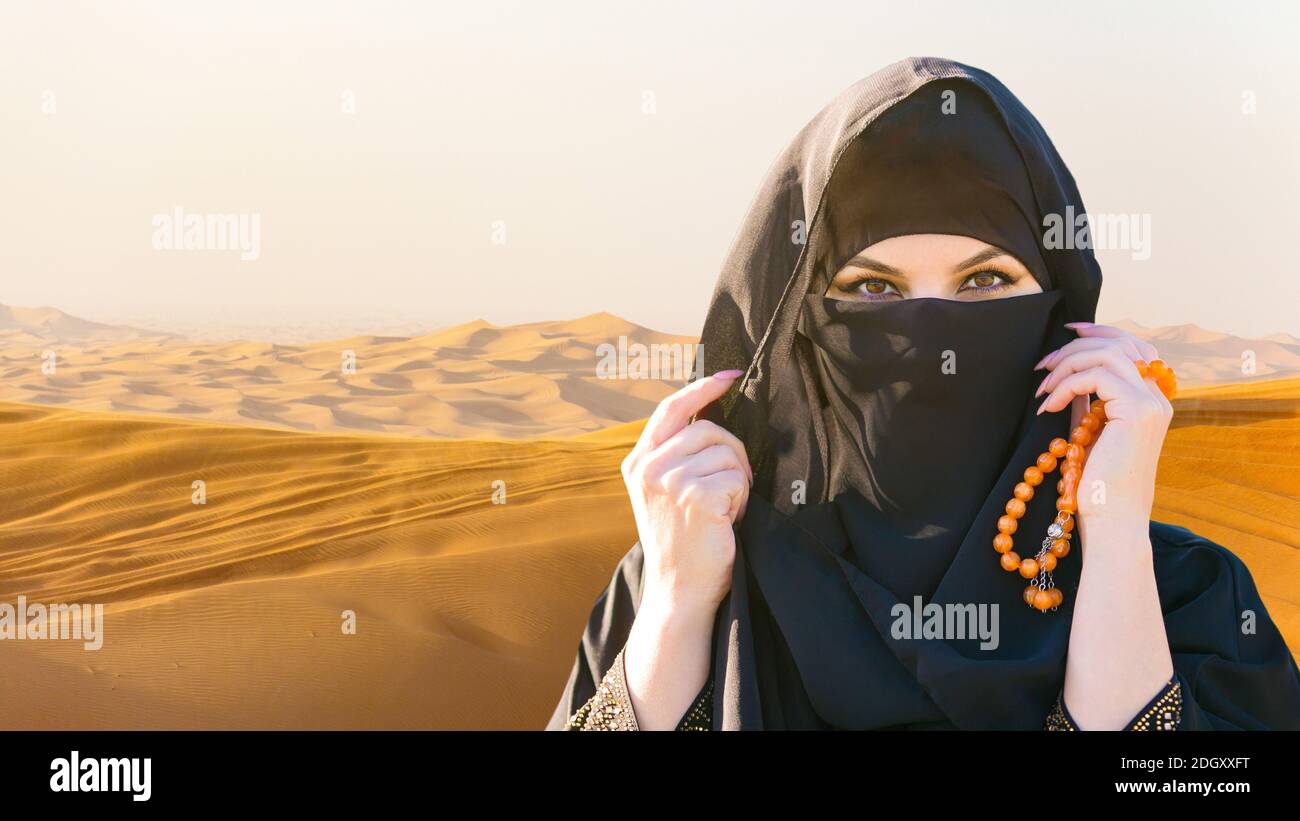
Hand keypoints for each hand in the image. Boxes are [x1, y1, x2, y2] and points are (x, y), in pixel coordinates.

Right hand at [621, 370, 750, 616]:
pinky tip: (725, 521)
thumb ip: (675, 456)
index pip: (670, 409)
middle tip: (733, 486)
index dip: (702, 388)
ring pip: (725, 453)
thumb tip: (711, 417)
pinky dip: (740, 499)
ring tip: (722, 511)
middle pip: (707, 428)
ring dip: (736, 481)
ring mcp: (670, 481)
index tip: (729, 376)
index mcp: (637, 463)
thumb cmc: (681, 542)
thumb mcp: (662, 492)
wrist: (679, 590)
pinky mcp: (695, 496)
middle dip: (732, 453)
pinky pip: (735, 479)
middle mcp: (648, 467)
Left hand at [1033, 322, 1172, 528]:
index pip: (1131, 347)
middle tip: (1041, 366)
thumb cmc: (1096, 485)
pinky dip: (1066, 385)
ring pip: (1107, 354)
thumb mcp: (1089, 432)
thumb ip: (1087, 401)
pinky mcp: (1137, 411)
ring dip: (1067, 364)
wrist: (1110, 520)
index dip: (1099, 332)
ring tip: (1042, 390)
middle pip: (1119, 343)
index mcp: (1150, 400)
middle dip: (1074, 346)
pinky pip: (1095, 376)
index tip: (1067, 332)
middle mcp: (1157, 398)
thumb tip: (1067, 373)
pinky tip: (1049, 406)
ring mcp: (1152, 403)